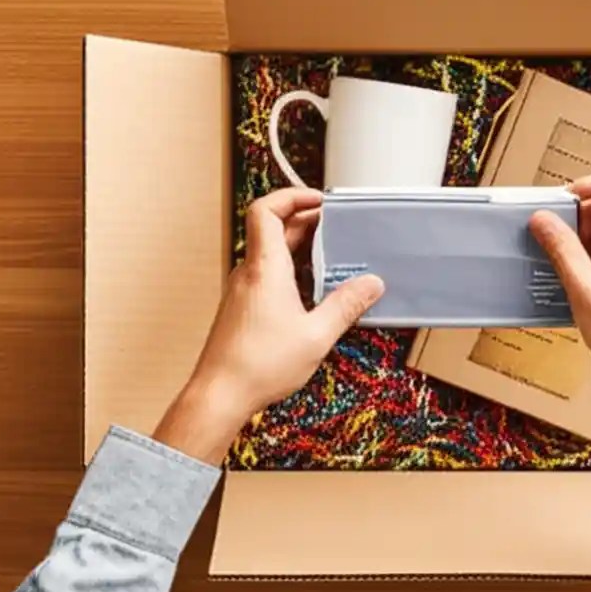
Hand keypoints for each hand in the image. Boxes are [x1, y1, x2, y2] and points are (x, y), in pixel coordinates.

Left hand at [153, 188, 384, 462]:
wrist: (219, 395)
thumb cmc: (258, 366)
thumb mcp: (316, 336)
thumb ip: (346, 306)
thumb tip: (371, 285)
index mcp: (265, 268)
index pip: (267, 209)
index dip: (293, 196)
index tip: (320, 201)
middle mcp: (249, 272)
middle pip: (273, 228)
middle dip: (306, 221)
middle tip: (337, 227)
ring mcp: (243, 289)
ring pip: (271, 252)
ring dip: (300, 247)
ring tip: (331, 257)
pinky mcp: (242, 307)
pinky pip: (267, 274)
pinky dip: (291, 269)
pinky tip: (312, 290)